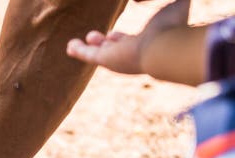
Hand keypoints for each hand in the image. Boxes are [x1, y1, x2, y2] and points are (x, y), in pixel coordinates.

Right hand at [66, 0, 189, 72]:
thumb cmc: (173, 28)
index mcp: (145, 47)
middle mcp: (131, 56)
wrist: (165, 47)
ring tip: (73, 45)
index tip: (112, 34)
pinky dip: (79, 51)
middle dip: (102, 45)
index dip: (120, 39)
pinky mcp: (105, 60)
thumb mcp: (178, 5)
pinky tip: (70, 46)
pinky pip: (89, 55)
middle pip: (112, 52)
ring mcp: (117, 60)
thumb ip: (178, 0)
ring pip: (98, 55)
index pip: (129, 44)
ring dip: (87, 49)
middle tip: (92, 37)